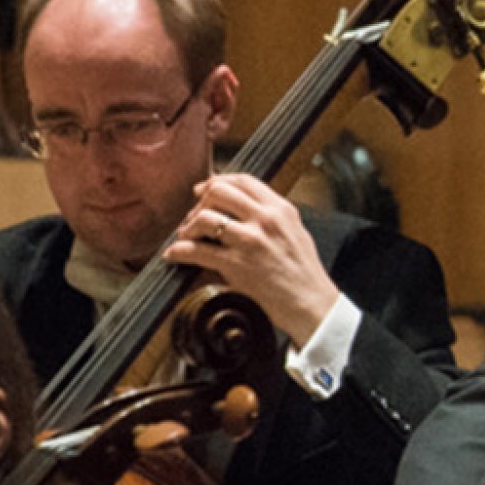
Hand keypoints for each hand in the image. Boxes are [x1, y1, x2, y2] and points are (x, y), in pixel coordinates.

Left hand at [165, 173, 341, 342]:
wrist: (311, 303)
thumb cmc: (304, 272)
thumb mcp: (295, 232)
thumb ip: (272, 216)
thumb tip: (243, 207)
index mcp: (281, 209)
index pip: (243, 180)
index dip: (217, 182)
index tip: (204, 191)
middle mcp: (266, 220)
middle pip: (219, 192)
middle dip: (200, 202)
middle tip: (194, 216)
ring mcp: (250, 241)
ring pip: (205, 217)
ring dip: (188, 226)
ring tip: (186, 237)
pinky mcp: (237, 264)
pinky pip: (197, 250)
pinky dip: (179, 251)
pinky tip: (174, 254)